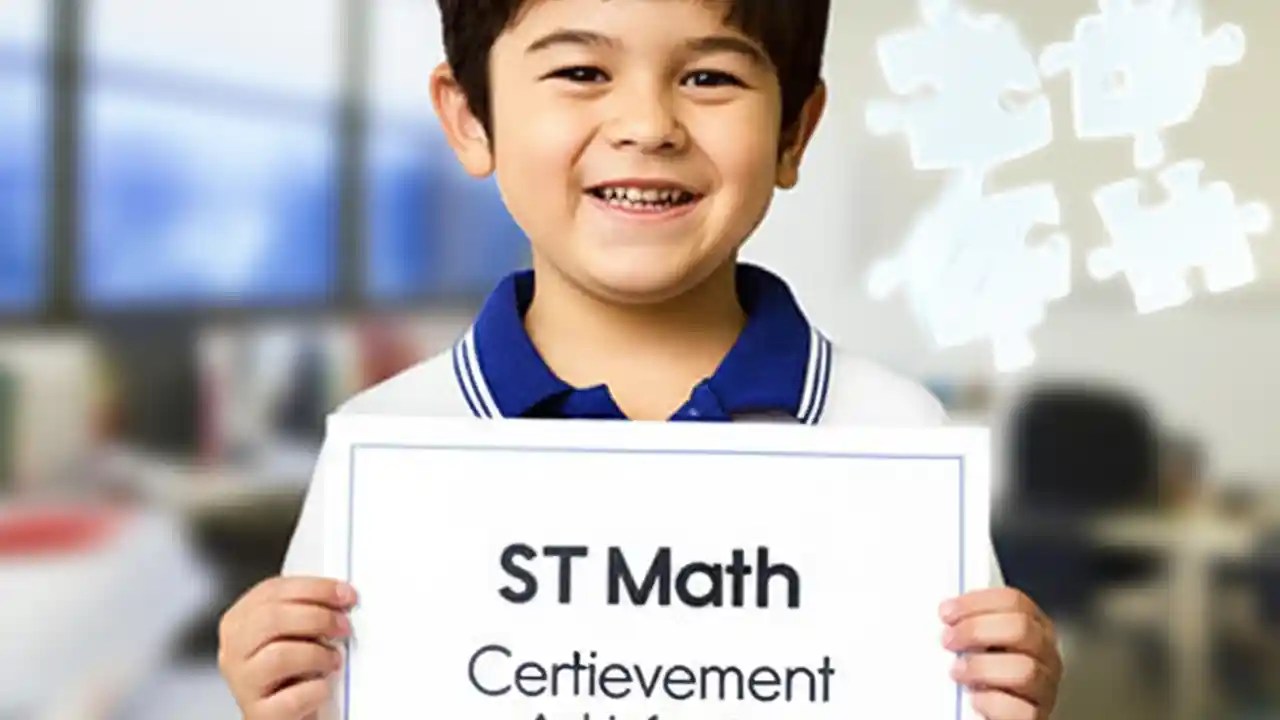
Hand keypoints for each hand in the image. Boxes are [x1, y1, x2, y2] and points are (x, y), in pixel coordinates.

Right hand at [218, 576, 357, 718]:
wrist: (286, 712)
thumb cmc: (291, 670)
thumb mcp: (293, 632)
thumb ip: (305, 610)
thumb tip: (341, 596)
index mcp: (240, 620)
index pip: (272, 591)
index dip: (314, 589)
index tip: (345, 594)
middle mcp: (234, 650)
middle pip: (272, 618)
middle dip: (318, 617)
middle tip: (343, 625)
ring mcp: (242, 682)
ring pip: (279, 655)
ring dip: (317, 654)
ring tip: (333, 660)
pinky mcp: (258, 713)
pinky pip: (291, 697)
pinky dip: (315, 689)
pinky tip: (322, 687)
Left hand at [941, 588, 1061, 719]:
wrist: (980, 713)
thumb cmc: (983, 674)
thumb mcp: (981, 642)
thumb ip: (971, 623)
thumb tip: (945, 611)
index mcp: (1033, 627)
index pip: (1014, 601)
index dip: (977, 603)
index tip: (947, 612)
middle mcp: (1045, 654)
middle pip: (1021, 628)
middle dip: (976, 630)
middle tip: (948, 640)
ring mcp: (1044, 687)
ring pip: (1023, 669)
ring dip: (981, 667)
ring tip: (958, 672)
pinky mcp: (1035, 716)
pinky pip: (1021, 709)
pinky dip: (991, 702)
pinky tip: (975, 699)